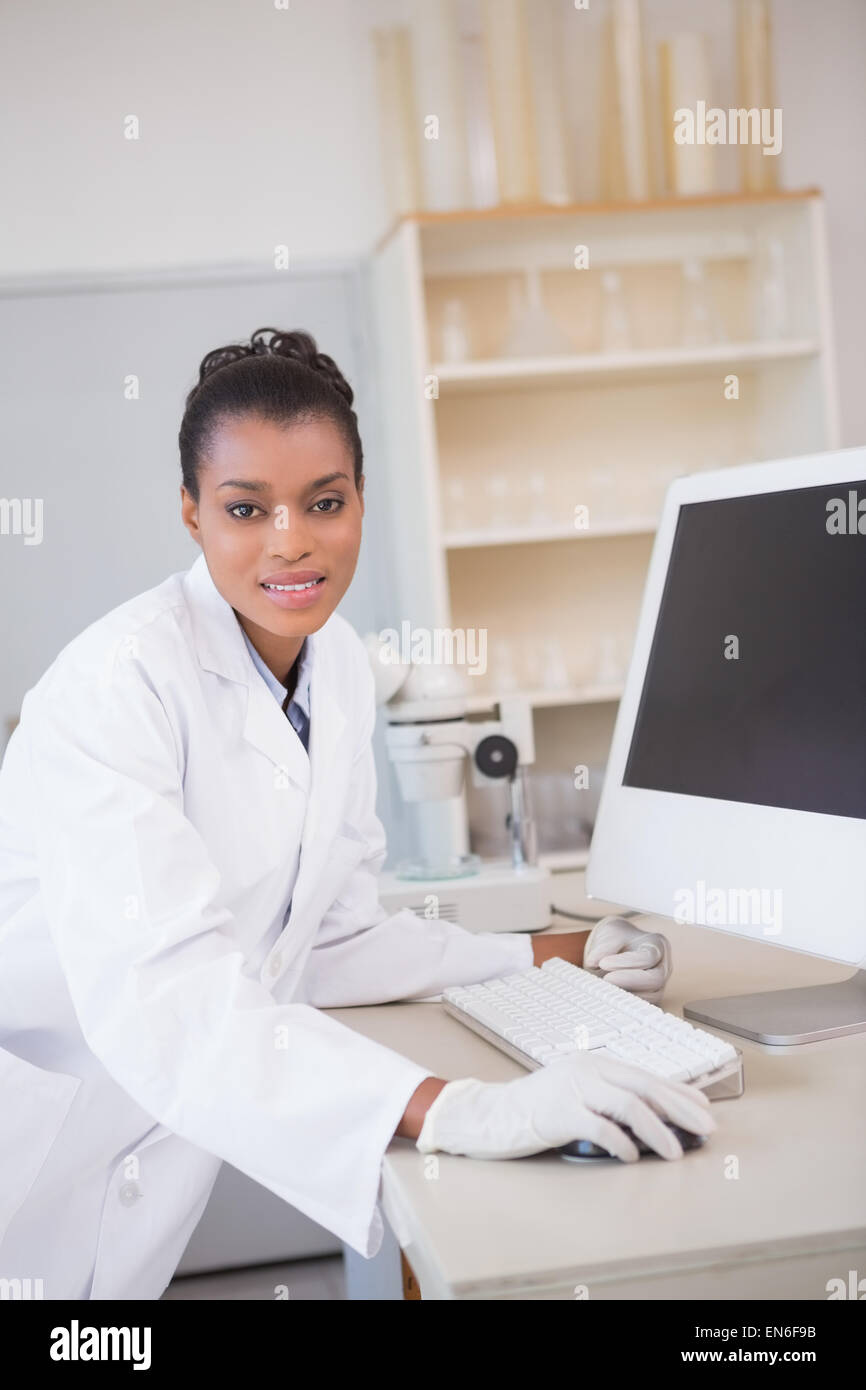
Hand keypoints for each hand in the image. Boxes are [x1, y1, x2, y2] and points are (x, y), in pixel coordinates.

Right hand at [415, 1050, 715, 1161]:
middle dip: (681, 1108)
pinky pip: (599, 1127)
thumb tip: (654, 1121)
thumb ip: (606, 1099)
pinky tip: (632, 1157)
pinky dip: (621, 1142)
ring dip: (658, 1129)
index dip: (679, 1092)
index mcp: (593, 1062)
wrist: (488, 1116)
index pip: (645, 1075)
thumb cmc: (534, 1110)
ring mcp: (571, 1087)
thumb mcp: (575, 1094)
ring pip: (628, 1104)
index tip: (705, 1110)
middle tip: (707, 1129)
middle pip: (644, 1085)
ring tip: (675, 1151)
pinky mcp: (557, 1112)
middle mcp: (585, 1068)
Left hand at [583, 915, 671, 1003]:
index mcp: (657, 945)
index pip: (648, 957)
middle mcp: (663, 966)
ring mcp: (659, 985)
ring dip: (626, 994)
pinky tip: (609, 998)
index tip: (603, 963)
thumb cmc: (616, 938)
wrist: (616, 948)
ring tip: (604, 989)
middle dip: (629, 981)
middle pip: (655, 979)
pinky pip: (642, 1006)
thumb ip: (604, 946)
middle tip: (606, 980)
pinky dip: (626, 1003)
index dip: (626, 962)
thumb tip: (593, 963)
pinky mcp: (650, 998)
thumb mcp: (609, 933)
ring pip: (651, 996)